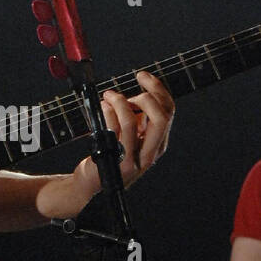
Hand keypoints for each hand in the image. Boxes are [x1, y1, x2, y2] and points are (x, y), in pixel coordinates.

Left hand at [70, 69, 173, 201]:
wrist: (91, 183)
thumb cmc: (110, 154)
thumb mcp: (130, 135)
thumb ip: (138, 118)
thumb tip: (138, 91)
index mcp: (158, 143)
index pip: (169, 111)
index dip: (158, 89)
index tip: (143, 76)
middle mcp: (151, 153)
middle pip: (161, 117)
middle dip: (147, 93)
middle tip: (132, 84)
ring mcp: (133, 159)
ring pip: (131, 121)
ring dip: (119, 101)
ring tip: (109, 96)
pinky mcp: (115, 162)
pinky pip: (113, 130)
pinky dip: (107, 112)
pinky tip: (102, 107)